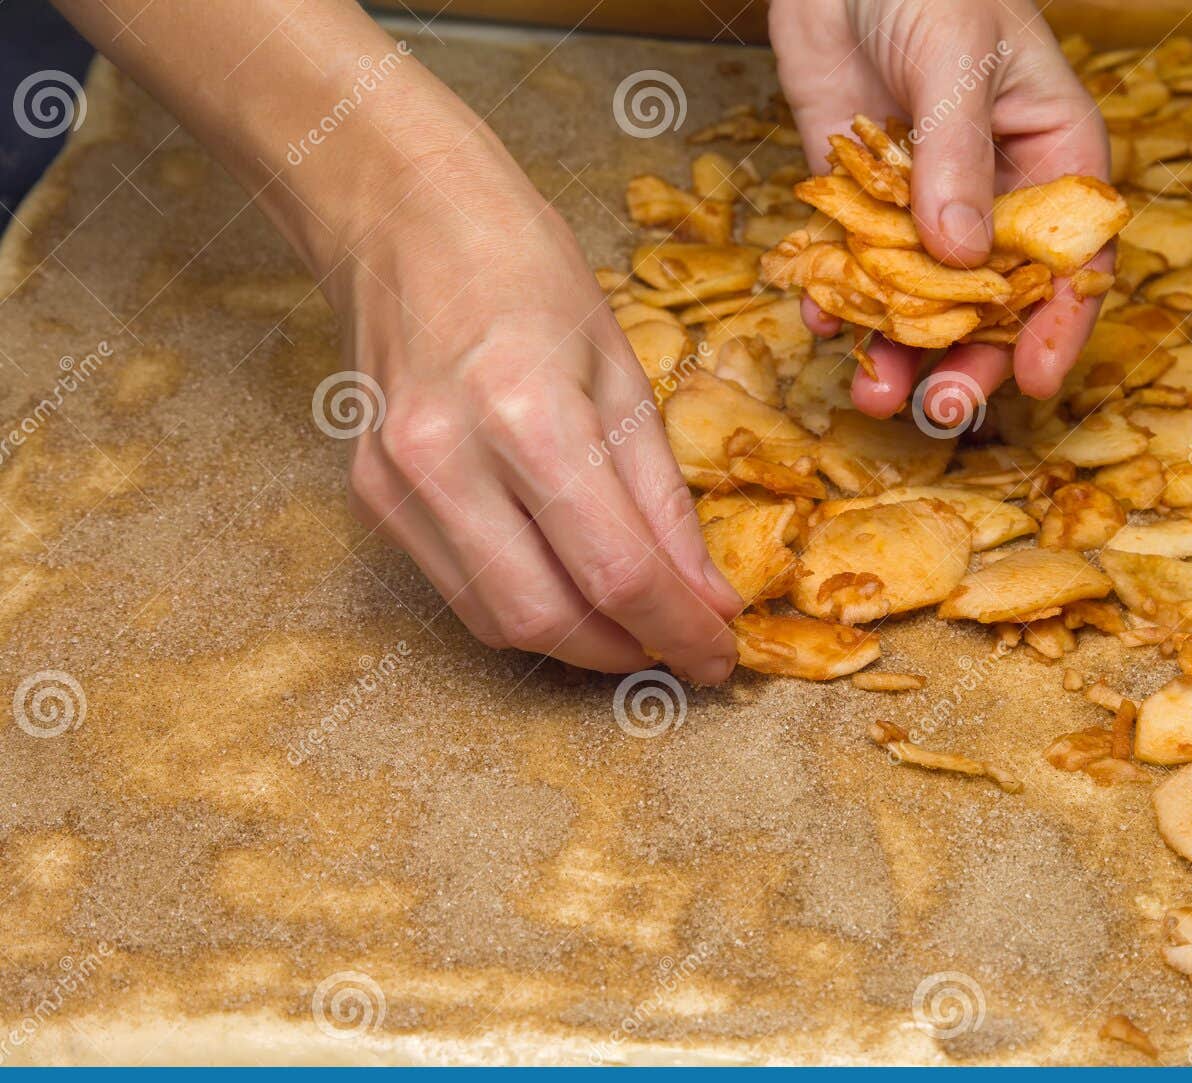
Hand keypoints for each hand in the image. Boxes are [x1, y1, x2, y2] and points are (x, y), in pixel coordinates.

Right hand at [327, 146, 741, 681]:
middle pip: (550, 620)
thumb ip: (664, 499)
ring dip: (578, 644)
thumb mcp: (624, 372)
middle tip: (682, 646)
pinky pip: (460, 591)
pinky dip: (526, 606)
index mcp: (527, 414)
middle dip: (629, 652)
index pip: (618, 572)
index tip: (720, 654)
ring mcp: (395, 485)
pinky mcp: (370, 497)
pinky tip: (569, 586)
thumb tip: (708, 600)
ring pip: (498, 622)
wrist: (405, 217)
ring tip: (633, 624)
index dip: (679, 631)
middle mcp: (446, 460)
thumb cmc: (528, 273)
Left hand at [769, 0, 1109, 422]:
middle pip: (995, 300)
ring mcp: (926, 206)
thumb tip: (960, 253)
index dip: (1060, 322)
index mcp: (1051, 154)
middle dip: (971, 359)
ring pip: (923, 299)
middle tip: (944, 410)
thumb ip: (957, 153)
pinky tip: (822, 321)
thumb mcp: (955, 54)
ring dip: (901, 350)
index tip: (1038, 380)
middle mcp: (994, 194)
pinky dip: (839, 301)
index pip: (1070, 255)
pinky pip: (856, 269)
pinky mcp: (862, 204)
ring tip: (873, 394)